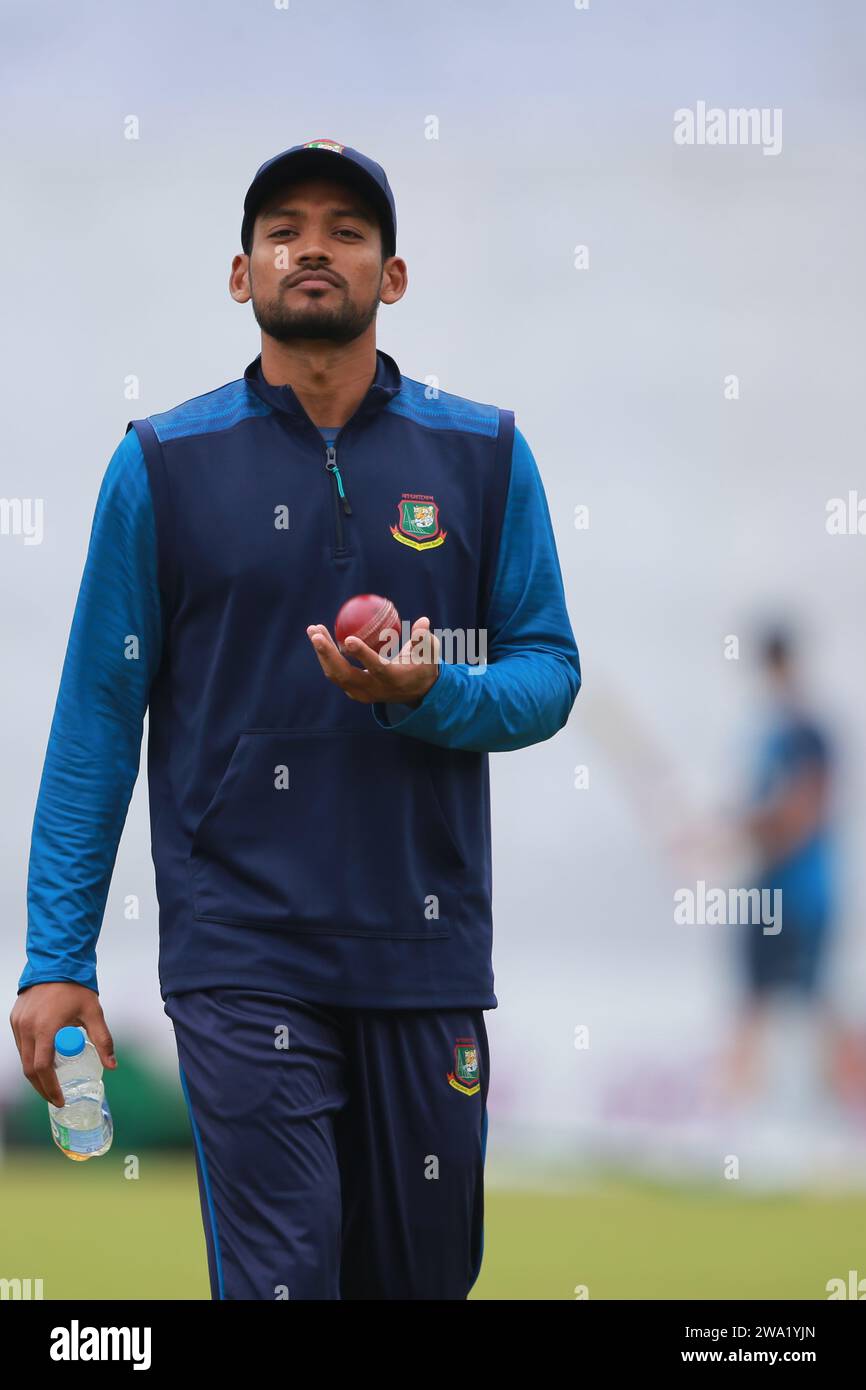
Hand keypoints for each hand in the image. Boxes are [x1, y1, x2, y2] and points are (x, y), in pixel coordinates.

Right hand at [9, 982, 116, 1106]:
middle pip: (29, 1069)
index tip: (60, 1099)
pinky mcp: (15, 1019)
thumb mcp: (93, 1013)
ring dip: (35, 1074)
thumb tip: (112, 1065)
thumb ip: (103, 1040)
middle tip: (55, 1098)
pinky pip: (21, 1045)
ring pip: (23, 1058)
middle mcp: (27, 1028)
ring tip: (50, 1084)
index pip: (43, 1068)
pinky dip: (30, 1057)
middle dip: (41, 1087)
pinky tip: (43, 1062)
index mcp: (45, 1028)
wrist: (56, 962)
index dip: (50, 1088)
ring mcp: (18, 1024)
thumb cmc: (75, 987)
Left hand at [306, 614, 439, 705]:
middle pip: (345, 674)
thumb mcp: (429, 654)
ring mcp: (362, 692)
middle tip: (316, 632)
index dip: (362, 654)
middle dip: (327, 653)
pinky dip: (326, 657)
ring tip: (314, 629)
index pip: (376, 667)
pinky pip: (335, 674)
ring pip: (336, 674)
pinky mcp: (354, 691)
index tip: (349, 639)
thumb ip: (424, 639)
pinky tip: (320, 637)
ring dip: (322, 652)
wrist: (416, 693)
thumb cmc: (423, 666)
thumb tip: (423, 622)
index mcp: (393, 679)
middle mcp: (375, 689)